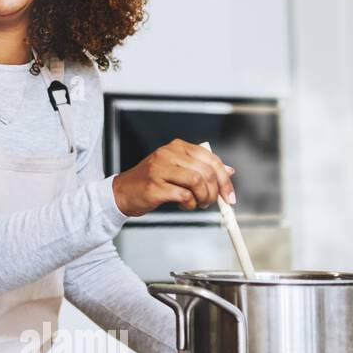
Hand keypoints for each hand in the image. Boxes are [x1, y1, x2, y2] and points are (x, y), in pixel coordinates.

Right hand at [112, 139, 235, 216]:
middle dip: (214, 192)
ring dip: (203, 198)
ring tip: (198, 203)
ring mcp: (159, 169)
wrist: (123, 192)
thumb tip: (229, 170)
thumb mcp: (177, 169)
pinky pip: (184, 196)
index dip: (225, 180)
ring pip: (197, 182)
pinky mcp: (154, 186)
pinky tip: (184, 205)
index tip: (229, 195)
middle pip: (206, 172)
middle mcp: (168, 154)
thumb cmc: (150, 181)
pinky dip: (190, 204)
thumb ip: (201, 168)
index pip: (211, 159)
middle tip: (211, 202)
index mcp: (177, 147)